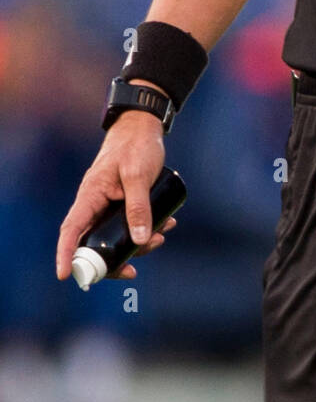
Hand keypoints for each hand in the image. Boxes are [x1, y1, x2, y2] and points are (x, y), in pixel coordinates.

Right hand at [56, 110, 173, 282]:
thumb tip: (140, 240)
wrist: (143, 127)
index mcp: (90, 194)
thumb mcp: (139, 175)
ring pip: (115, 236)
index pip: (72, 229)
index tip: (65, 275)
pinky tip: (166, 224)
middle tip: (134, 270)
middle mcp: (95, 203)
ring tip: (162, 236)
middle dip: (114, 259)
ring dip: (136, 244)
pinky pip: (128, 224)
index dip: (66, 253)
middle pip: (95, 242)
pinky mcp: (121, 203)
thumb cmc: (136, 145)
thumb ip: (139, 206)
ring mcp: (108, 204)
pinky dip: (144, 230)